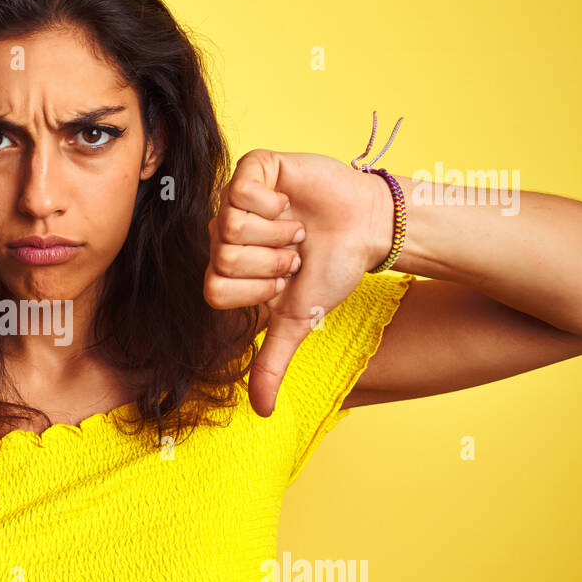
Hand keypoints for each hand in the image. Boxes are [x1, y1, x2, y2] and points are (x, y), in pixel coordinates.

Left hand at [203, 149, 392, 416]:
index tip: (284, 281)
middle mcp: (223, 233)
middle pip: (222, 257)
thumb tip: (263, 412)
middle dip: (271, 262)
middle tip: (294, 253)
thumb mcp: (297, 320)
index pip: (214, 288)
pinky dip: (275, 204)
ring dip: (277, 234)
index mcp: (226, 268)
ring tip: (296, 230)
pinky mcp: (254, 168)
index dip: (256, 289)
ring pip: (229, 224)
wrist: (367, 230)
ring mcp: (235, 199)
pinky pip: (241, 190)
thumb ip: (272, 361)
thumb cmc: (329, 270)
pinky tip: (289, 205)